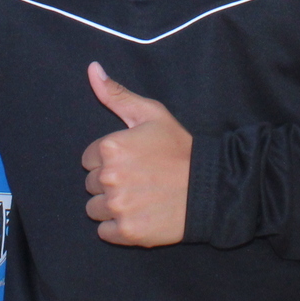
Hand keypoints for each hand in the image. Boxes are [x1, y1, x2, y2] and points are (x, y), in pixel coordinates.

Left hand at [81, 63, 191, 246]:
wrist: (211, 188)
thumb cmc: (179, 149)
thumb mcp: (151, 114)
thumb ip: (116, 94)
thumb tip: (92, 68)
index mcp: (111, 147)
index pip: (88, 159)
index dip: (109, 160)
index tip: (132, 162)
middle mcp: (109, 177)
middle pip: (91, 185)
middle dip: (110, 183)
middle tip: (139, 179)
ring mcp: (118, 206)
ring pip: (94, 209)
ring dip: (111, 207)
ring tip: (140, 198)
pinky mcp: (127, 232)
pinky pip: (105, 232)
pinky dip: (118, 228)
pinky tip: (140, 215)